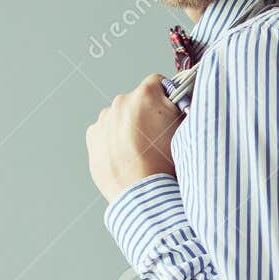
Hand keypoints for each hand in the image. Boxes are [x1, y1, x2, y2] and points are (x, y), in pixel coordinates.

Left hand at [86, 73, 182, 203]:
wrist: (142, 196)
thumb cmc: (166, 165)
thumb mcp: (185, 131)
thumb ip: (184, 110)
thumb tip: (186, 102)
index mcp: (145, 95)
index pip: (159, 83)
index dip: (168, 96)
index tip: (170, 112)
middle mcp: (120, 102)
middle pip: (138, 101)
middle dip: (146, 114)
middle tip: (157, 138)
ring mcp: (103, 120)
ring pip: (120, 117)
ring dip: (128, 127)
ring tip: (140, 152)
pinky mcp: (92, 138)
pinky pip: (105, 132)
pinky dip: (114, 140)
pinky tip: (126, 157)